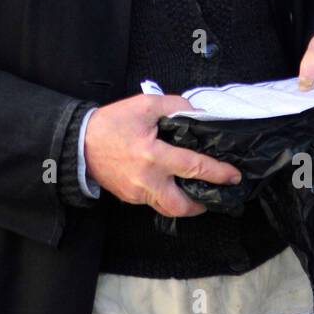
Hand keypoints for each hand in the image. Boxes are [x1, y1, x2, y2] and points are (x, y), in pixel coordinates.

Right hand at [83, 93, 242, 217]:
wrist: (79, 143)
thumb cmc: (112, 123)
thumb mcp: (144, 105)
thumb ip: (175, 106)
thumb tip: (198, 114)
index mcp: (153, 155)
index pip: (194, 167)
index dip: (218, 172)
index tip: (234, 175)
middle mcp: (147, 180)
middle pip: (182, 205)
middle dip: (203, 204)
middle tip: (216, 195)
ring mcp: (137, 192)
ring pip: (168, 208)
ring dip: (186, 204)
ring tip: (196, 194)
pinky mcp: (129, 197)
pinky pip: (154, 202)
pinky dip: (167, 196)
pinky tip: (172, 185)